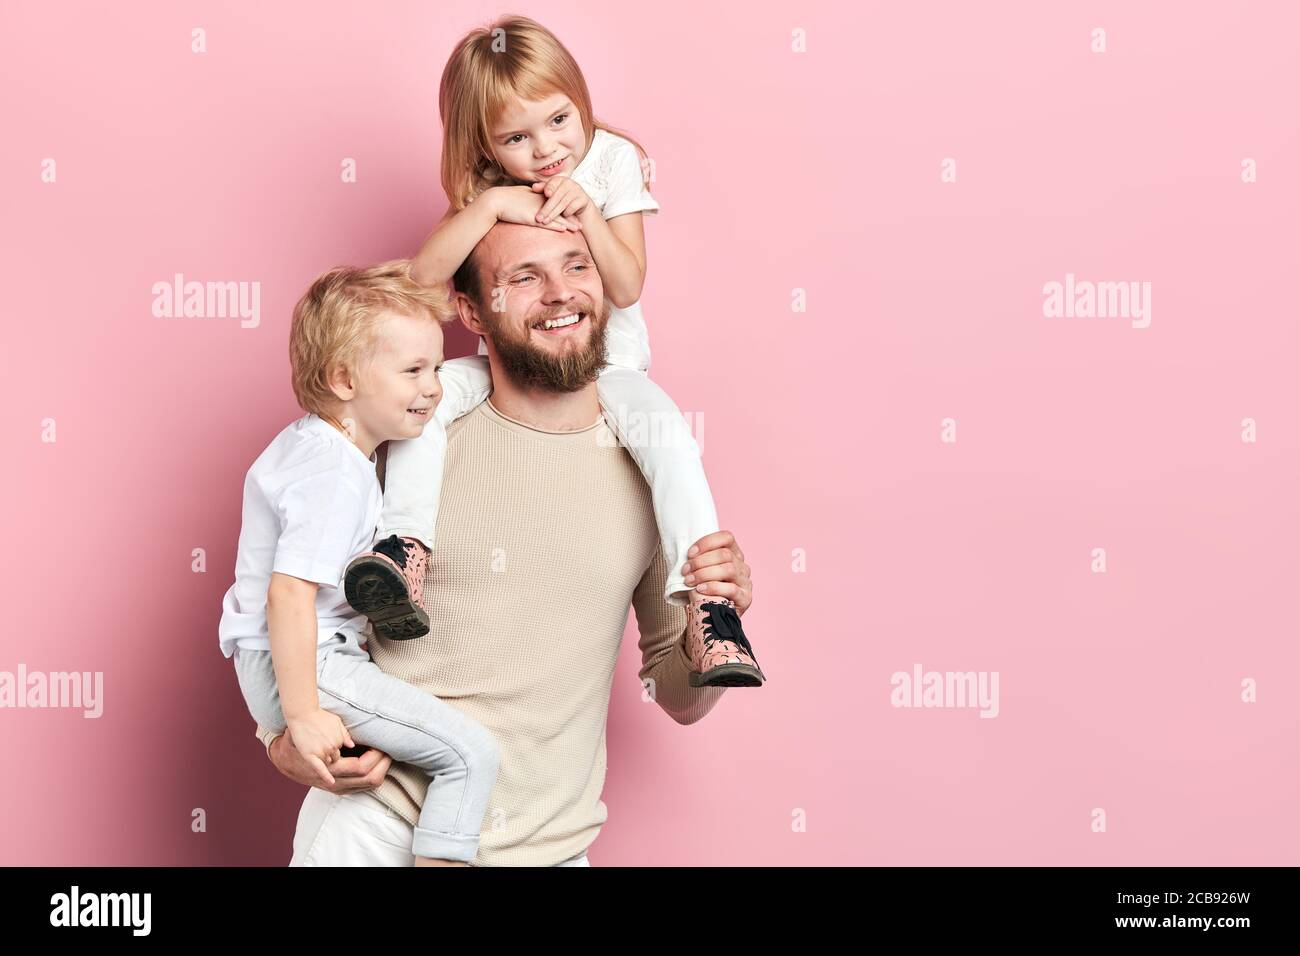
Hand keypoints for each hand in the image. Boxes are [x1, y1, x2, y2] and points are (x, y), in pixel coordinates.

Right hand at [268, 731, 392, 793]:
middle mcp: (337, 782)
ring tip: (388, 756)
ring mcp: (338, 788)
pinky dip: (373, 779)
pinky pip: (362, 788)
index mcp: (331, 768)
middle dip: (383, 764)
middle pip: (370, 778)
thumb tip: (351, 742)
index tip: (382, 744)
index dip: (376, 757)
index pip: (361, 767)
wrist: (286, 760)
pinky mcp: (339, 789)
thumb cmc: (303, 742)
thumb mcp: (313, 737)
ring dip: (382, 771)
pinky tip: (380, 769)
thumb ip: (332, 738)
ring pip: (369, 786)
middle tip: (390, 750)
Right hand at [284, 708, 356, 786]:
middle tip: (328, 747)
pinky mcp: (309, 755)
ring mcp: (321, 752)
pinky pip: (319, 768)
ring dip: (327, 759)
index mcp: (339, 740)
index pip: (346, 752)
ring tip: (320, 749)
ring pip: (329, 762)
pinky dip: (326, 775)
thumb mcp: (336, 722)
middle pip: (337, 758)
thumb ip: (345, 734)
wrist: (301, 714)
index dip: (341, 749)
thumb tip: (352, 745)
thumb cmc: (319, 716)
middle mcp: (331, 748)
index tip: (339, 746)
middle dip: (336, 755)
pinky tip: (331, 782)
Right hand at [488, 185, 581, 231]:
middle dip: (572, 217)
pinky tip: (565, 230)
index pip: (556, 202)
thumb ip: (530, 198)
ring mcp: (538, 209)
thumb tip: (534, 203)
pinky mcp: (533, 217)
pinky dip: (557, 225)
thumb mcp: (521, 195)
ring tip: (579, 228)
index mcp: (539, 196)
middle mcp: (541, 201)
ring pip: (557, 217)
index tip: (573, 214)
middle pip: (561, 209)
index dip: (566, 208)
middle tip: (581, 224)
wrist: (496, 201)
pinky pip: (548, 222)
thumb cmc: (505, 199)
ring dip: (569, 223)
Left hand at [529, 175, 590, 224]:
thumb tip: (533, 187)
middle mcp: (569, 183)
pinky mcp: (583, 199)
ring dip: (554, 214)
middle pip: (557, 196)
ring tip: (545, 221)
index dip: (549, 187)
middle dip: (547, 208)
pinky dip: (567, 213)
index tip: (546, 194)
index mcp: (559, 179)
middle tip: (539, 218)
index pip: (553, 183)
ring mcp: (577, 191)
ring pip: (564, 203)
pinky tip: (562, 218)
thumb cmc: (561, 197)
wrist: (579, 203)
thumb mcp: (552, 192)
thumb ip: (542, 189)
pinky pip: (573, 207)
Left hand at [681, 531, 753, 614]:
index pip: (726, 538)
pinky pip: (732, 589)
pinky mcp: (746, 598)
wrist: (708, 618)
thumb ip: (698, 560)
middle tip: (685, 571)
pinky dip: (713, 587)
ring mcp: (746, 582)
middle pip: (725, 554)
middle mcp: (742, 566)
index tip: (690, 553)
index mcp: (733, 554)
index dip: (707, 542)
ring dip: (705, 573)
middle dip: (701, 561)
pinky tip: (700, 590)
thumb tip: (687, 554)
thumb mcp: (699, 572)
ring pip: (729, 569)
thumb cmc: (702, 592)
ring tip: (689, 581)